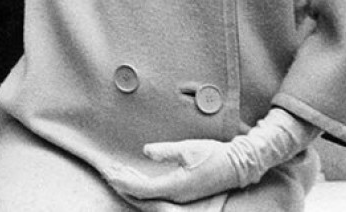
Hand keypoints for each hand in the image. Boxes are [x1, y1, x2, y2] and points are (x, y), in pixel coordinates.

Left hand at [107, 138, 244, 202]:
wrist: (237, 165)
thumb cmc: (214, 155)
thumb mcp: (188, 149)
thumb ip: (165, 151)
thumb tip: (146, 151)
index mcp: (176, 186)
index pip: (142, 189)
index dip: (124, 181)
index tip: (110, 172)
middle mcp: (176, 196)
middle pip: (143, 197)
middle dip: (123, 185)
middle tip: (107, 172)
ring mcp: (181, 197)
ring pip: (149, 196)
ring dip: (132, 185)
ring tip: (118, 171)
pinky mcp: (184, 193)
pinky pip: (158, 193)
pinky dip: (143, 185)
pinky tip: (136, 175)